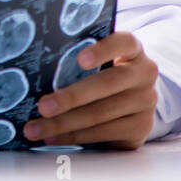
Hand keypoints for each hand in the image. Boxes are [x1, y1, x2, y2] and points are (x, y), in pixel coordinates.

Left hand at [23, 31, 158, 149]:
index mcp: (132, 50)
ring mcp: (145, 103)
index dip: (103, 50)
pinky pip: (103, 134)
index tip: (80, 59)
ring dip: (63, 124)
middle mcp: (143, 75)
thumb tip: (35, 66)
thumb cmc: (101, 72)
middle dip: (70, 97)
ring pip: (100, 114)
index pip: (123, 42)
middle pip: (106, 84)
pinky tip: (52, 138)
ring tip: (35, 129)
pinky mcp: (140, 128)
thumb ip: (76, 57)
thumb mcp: (97, 59)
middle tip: (42, 106)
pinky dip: (74, 136)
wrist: (132, 99)